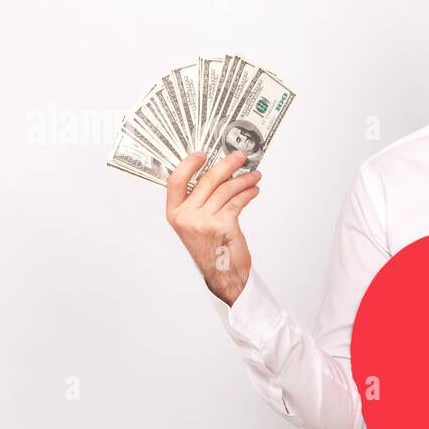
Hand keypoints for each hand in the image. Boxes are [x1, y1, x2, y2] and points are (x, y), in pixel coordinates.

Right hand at [166, 150, 261, 305]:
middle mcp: (186, 217)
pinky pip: (237, 201)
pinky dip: (248, 193)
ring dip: (243, 180)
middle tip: (241, 156)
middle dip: (227, 165)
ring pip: (226, 190)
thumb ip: (197, 202)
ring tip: (254, 175)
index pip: (175, 181)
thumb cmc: (210, 248)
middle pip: (207, 181)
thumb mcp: (193, 225)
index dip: (189, 164)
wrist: (222, 274)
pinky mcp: (223, 225)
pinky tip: (254, 190)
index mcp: (174, 214)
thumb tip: (217, 173)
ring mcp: (204, 221)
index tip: (203, 154)